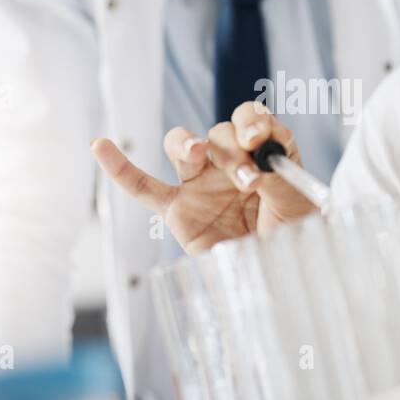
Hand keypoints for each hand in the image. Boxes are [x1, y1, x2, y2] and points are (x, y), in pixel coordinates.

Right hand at [91, 102, 318, 255]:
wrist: (282, 279)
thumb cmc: (296, 239)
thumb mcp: (298, 206)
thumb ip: (279, 179)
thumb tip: (256, 163)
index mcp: (265, 154)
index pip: (251, 120)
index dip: (252, 121)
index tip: (258, 138)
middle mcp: (232, 163)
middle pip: (218, 134)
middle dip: (231, 149)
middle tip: (248, 179)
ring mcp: (202, 185)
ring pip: (182, 148)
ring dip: (187, 144)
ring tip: (197, 153)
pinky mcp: (177, 210)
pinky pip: (144, 187)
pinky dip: (121, 168)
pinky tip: (101, 146)